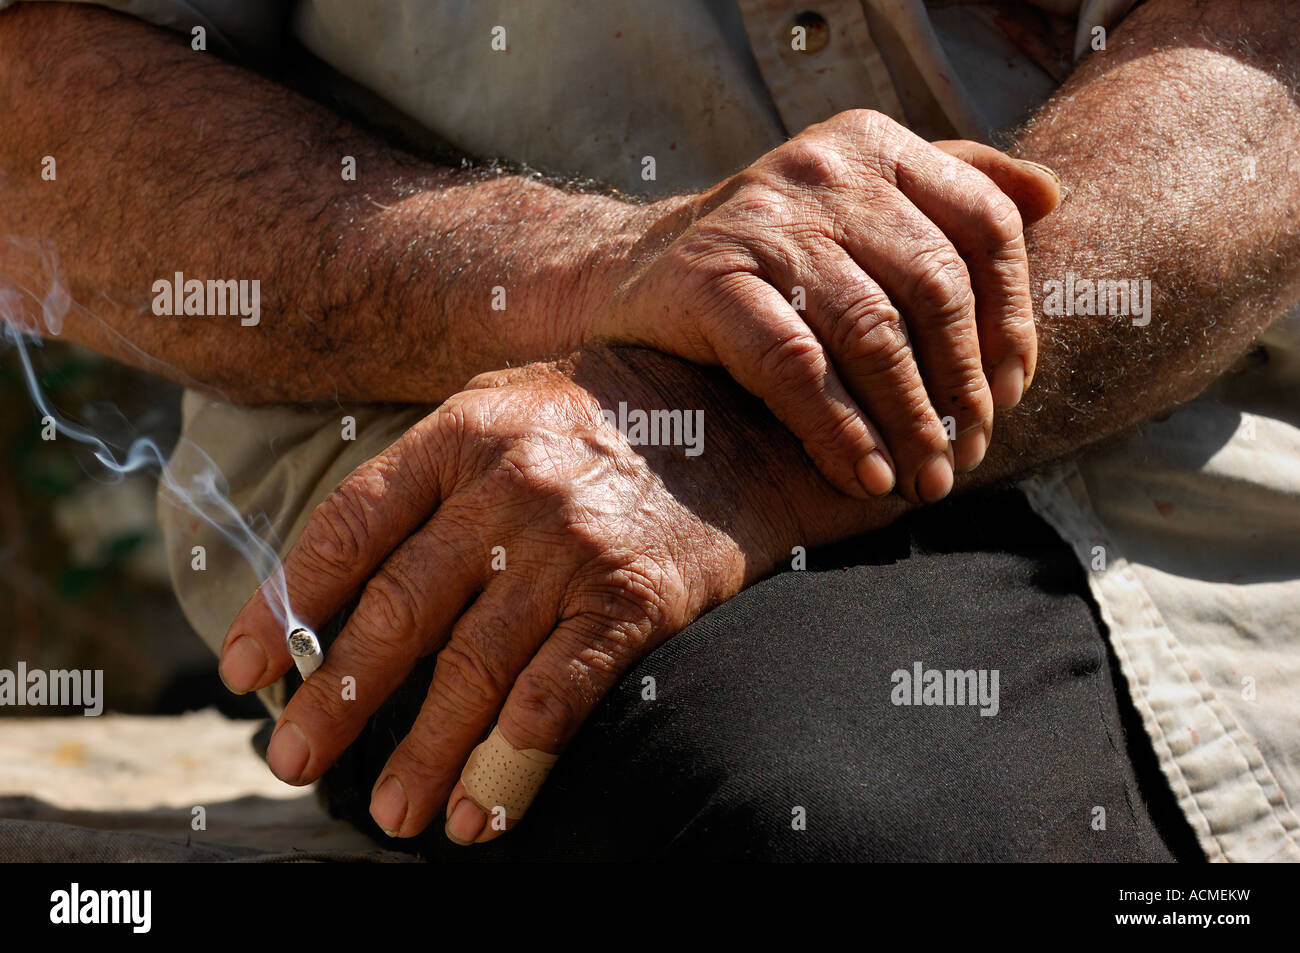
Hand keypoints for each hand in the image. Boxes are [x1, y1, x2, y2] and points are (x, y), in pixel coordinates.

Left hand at [218, 350, 805, 843]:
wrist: (747, 416)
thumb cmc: (607, 420)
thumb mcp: (509, 408)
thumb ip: (432, 478)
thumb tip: (345, 578)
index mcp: (460, 432)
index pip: (348, 528)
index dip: (284, 606)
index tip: (239, 672)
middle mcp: (507, 486)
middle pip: (398, 611)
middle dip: (335, 698)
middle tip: (291, 762)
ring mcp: (570, 544)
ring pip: (472, 668)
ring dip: (424, 753)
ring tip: (392, 815)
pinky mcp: (633, 597)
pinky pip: (556, 696)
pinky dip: (511, 764)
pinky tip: (482, 814)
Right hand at [593, 109, 1059, 502]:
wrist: (634, 274)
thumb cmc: (769, 255)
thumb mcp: (857, 203)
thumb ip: (950, 189)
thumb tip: (1053, 195)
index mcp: (873, 146)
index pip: (984, 226)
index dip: (1012, 318)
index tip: (1010, 392)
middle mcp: (823, 169)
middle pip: (935, 287)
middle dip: (962, 386)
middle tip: (968, 453)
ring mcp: (763, 220)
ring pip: (873, 332)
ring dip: (910, 422)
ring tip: (925, 480)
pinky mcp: (709, 278)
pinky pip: (796, 366)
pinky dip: (840, 430)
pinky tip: (865, 476)